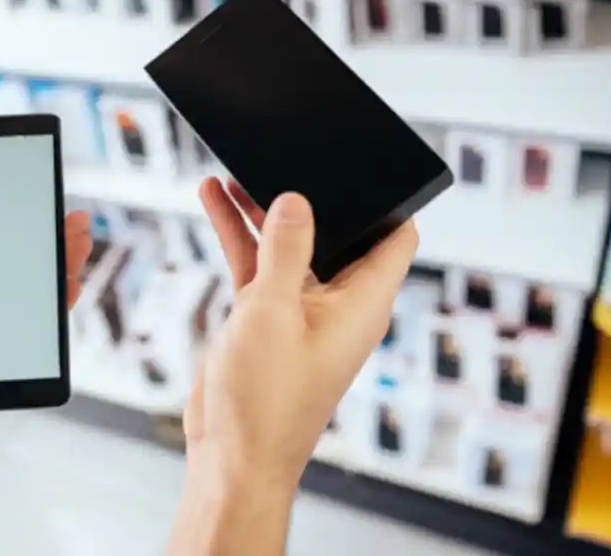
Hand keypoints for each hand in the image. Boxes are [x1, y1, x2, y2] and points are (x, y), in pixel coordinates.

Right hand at [187, 177, 417, 493]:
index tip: (366, 162)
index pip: (396, 238)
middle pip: (335, 232)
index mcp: (362, 304)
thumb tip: (298, 200)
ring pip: (287, 245)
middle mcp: (338, 304)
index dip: (390, 199)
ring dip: (262, 210)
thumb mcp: (272, 312)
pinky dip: (238, 235)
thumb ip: (286, 251)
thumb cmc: (264, 401)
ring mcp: (300, 310)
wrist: (231, 457)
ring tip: (235, 170)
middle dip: (311, 194)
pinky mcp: (266, 318)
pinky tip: (213, 200)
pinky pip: (257, 264)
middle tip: (286, 152)